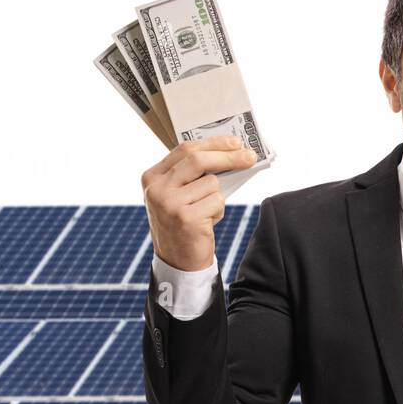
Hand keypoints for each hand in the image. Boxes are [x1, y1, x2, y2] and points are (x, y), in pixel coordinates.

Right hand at [141, 135, 254, 270]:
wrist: (177, 261)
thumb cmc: (183, 224)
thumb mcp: (179, 195)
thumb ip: (194, 174)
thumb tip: (231, 153)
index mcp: (152, 177)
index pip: (185, 149)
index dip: (213, 143)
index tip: (235, 142)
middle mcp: (157, 188)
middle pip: (198, 159)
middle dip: (228, 156)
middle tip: (250, 156)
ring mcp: (169, 203)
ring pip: (212, 183)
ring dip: (218, 197)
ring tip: (206, 212)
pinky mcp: (185, 218)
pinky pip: (216, 202)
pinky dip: (218, 211)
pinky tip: (206, 223)